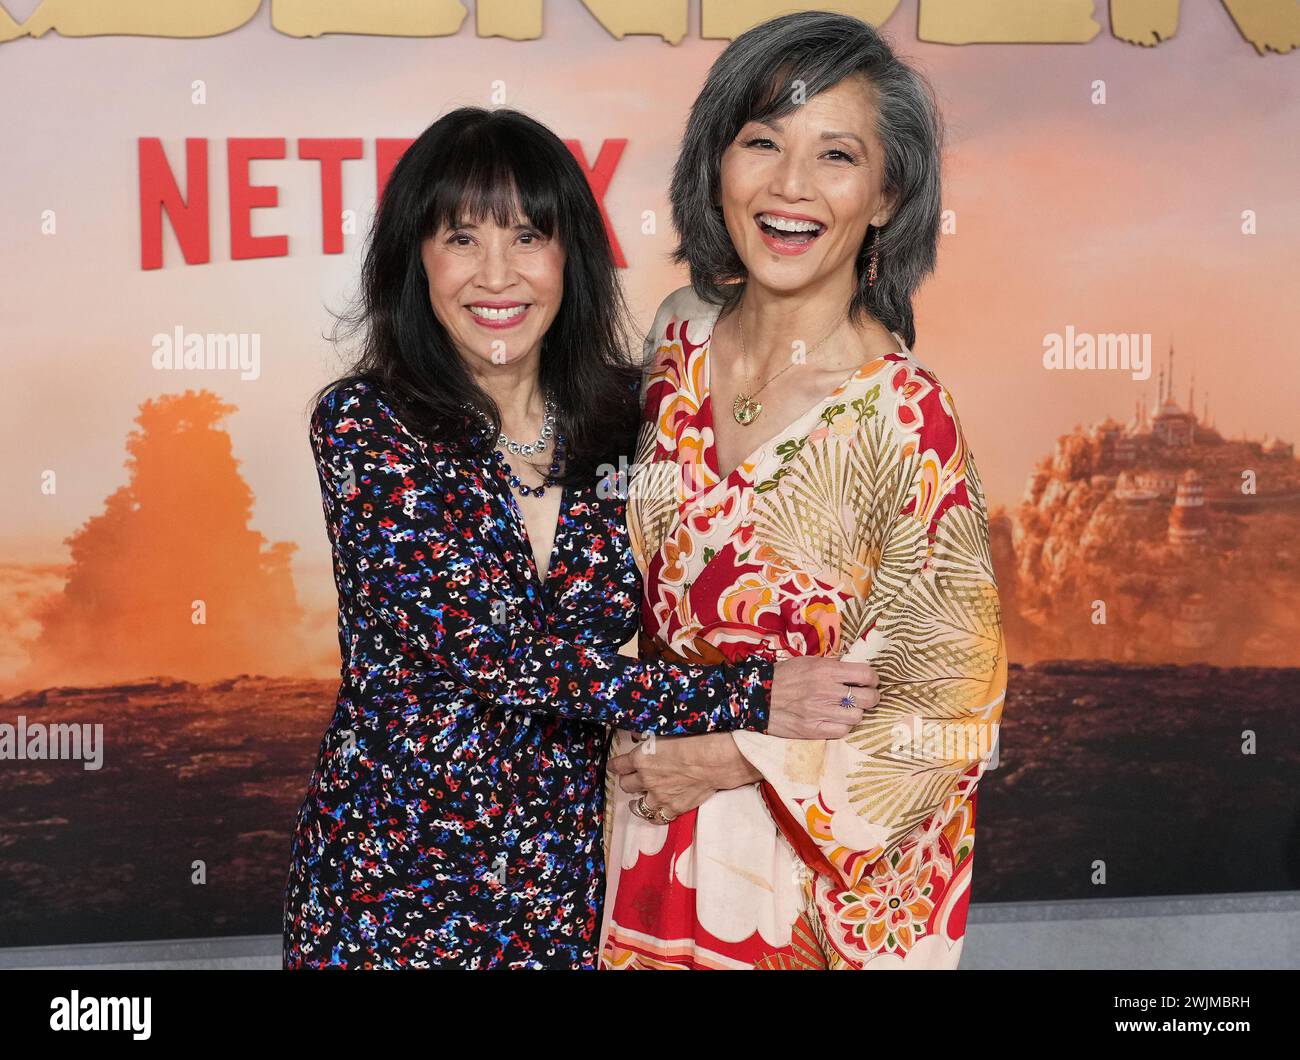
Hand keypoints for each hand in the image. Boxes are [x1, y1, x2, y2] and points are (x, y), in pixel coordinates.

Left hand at [608, 733, 761, 822]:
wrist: (713, 761)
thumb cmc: (694, 741)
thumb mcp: (666, 733)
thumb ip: (649, 739)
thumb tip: (638, 738)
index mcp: (641, 758)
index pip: (618, 765)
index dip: (616, 765)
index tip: (616, 766)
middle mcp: (646, 779)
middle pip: (626, 785)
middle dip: (628, 781)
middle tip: (633, 779)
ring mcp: (659, 796)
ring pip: (637, 806)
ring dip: (637, 802)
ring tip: (637, 800)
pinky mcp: (673, 808)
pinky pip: (658, 818)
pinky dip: (655, 815)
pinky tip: (656, 810)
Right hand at [765, 656, 877, 738]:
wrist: (756, 696)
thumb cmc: (783, 676)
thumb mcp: (808, 662)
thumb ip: (832, 666)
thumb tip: (855, 671)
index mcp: (825, 670)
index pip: (865, 674)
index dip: (872, 678)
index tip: (869, 681)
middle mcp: (825, 691)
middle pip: (868, 698)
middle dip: (871, 697)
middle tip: (866, 696)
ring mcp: (819, 712)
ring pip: (857, 717)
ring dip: (856, 712)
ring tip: (848, 709)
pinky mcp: (813, 730)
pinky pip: (842, 731)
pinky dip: (844, 726)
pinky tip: (837, 720)